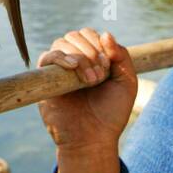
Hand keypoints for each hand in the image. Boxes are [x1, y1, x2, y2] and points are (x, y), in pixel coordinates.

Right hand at [36, 28, 137, 172]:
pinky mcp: (46, 81)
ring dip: (79, 56)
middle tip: (100, 75)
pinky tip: (72, 67)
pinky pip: (46, 58)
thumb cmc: (110, 114)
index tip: (109, 65)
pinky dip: (60, 58)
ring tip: (90, 80)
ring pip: (61, 43)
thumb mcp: (126, 83)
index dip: (99, 43)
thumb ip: (121, 56)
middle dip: (90, 50)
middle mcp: (74, 62)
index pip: (90, 35)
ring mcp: (59, 71)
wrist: (93, 139)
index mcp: (92, 59)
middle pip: (75, 35)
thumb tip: (106, 33)